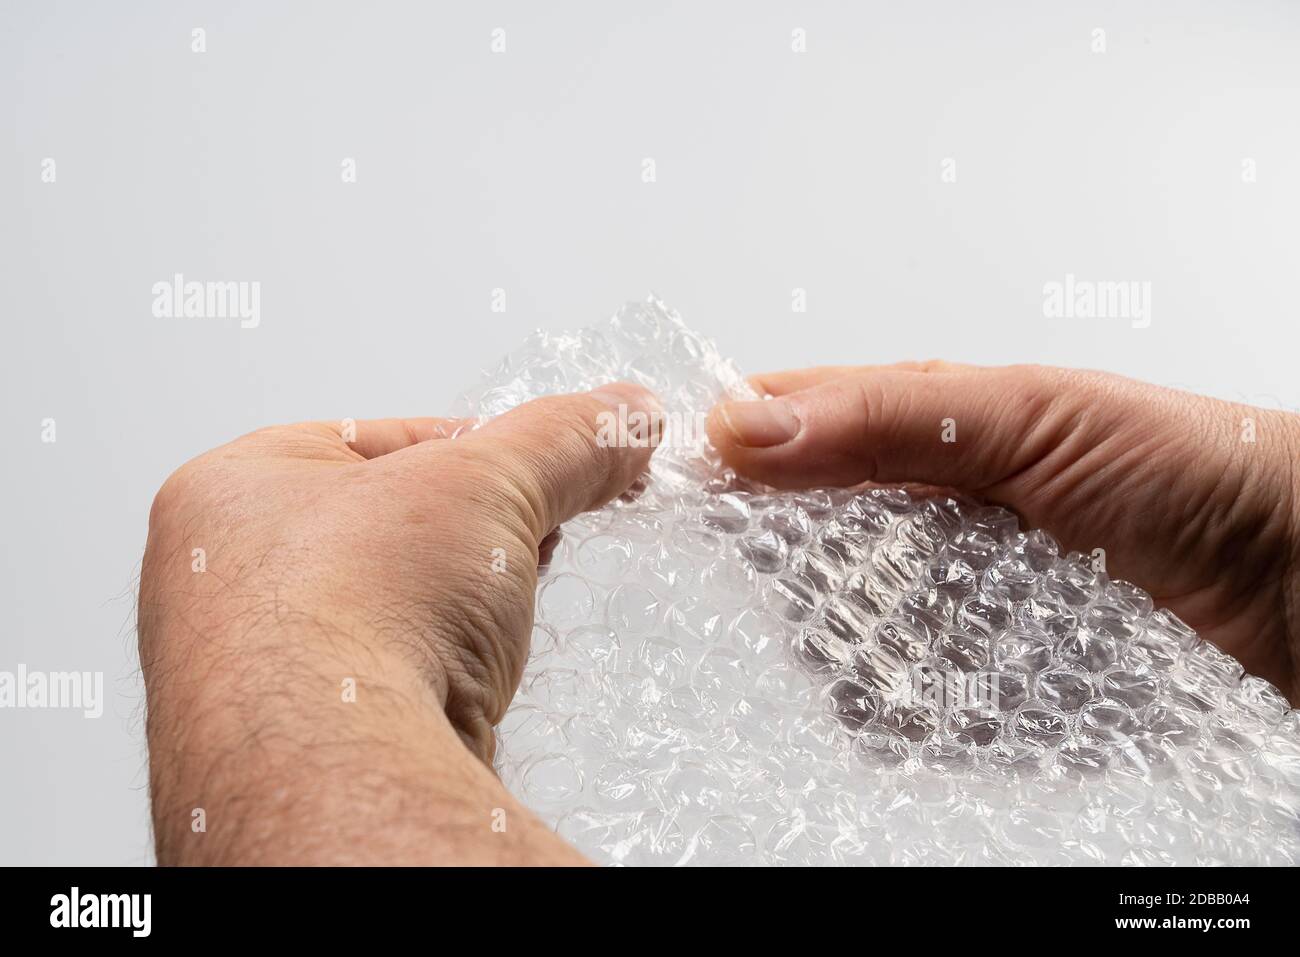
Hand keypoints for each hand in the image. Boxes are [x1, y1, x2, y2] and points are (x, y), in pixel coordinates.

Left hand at [137, 383, 657, 864]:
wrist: (345, 773)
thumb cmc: (356, 615)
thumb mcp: (488, 483)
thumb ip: (564, 439)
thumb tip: (625, 416)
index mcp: (230, 492)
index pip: (381, 441)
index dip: (478, 450)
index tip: (542, 463)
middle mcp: (220, 585)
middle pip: (390, 528)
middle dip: (474, 537)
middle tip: (527, 542)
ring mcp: (254, 673)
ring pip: (394, 611)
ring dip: (460, 610)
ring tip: (491, 619)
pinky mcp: (305, 745)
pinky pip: (393, 685)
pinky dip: (442, 676)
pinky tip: (468, 682)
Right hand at [707, 362, 1299, 701]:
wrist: (1290, 581)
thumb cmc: (1183, 464)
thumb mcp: (1027, 412)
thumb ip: (886, 416)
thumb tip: (745, 428)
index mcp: (918, 430)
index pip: (788, 435)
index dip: (733, 457)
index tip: (685, 488)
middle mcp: (920, 516)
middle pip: (797, 547)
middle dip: (788, 568)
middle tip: (816, 573)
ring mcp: (945, 600)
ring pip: (839, 631)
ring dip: (849, 644)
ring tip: (907, 634)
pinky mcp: (977, 678)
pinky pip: (900, 703)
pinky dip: (901, 707)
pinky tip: (928, 696)